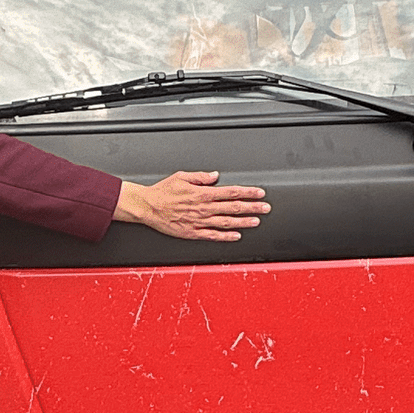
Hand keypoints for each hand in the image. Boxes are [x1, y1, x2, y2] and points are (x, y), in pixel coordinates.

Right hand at [113, 171, 269, 241]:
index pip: (231, 192)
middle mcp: (204, 208)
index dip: (248, 192)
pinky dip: (226, 237)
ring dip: (244, 222)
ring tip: (256, 221)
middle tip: (266, 208)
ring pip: (227, 222)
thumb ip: (201, 176)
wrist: (147, 207)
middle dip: (252, 207)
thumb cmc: (163, 192)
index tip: (259, 193)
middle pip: (233, 207)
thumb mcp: (182, 176)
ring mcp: (199, 221)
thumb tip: (215, 175)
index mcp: (203, 193)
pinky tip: (236, 236)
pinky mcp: (193, 232)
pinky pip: (213, 235)